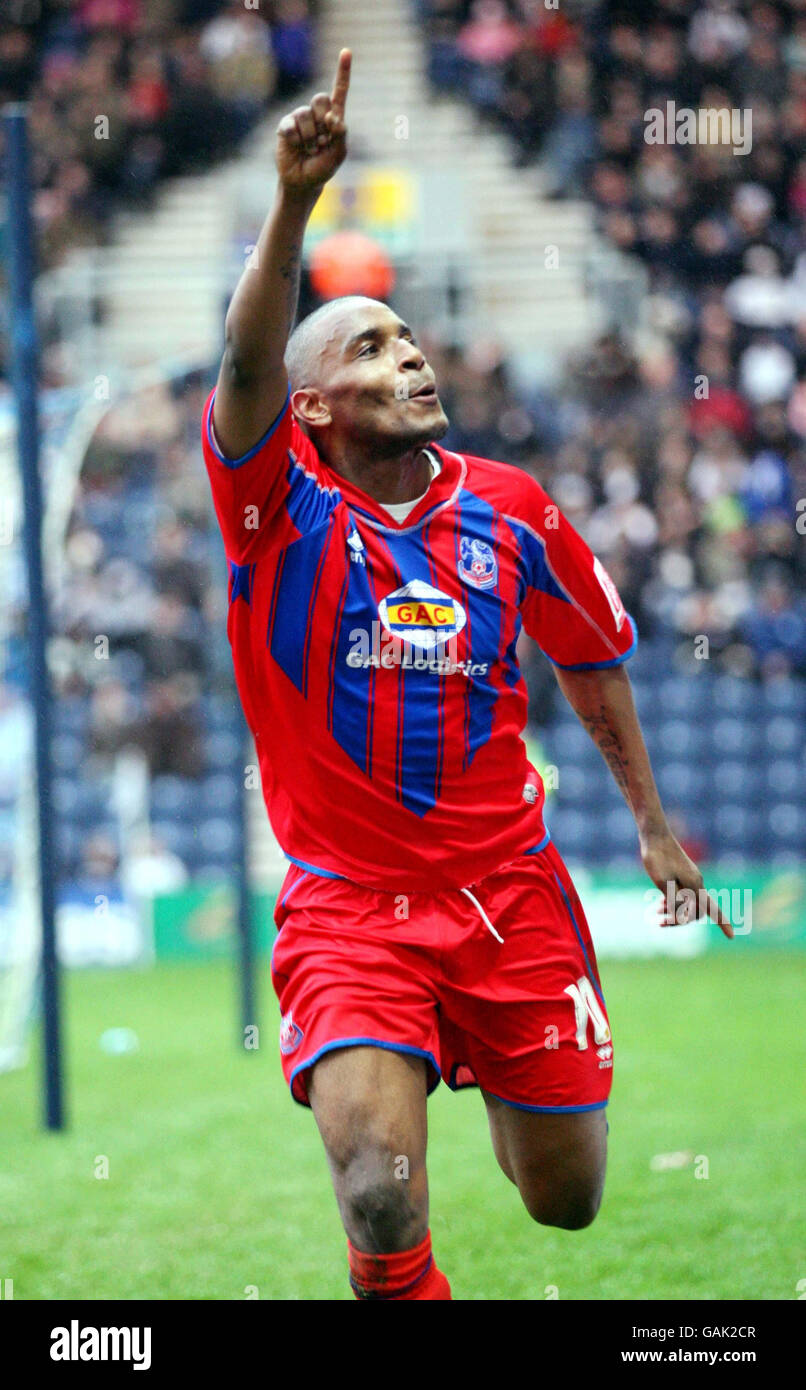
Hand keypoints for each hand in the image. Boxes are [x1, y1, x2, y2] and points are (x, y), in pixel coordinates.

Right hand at [275, 48, 350, 192]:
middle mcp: (317, 114)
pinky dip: (295, 140)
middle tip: (321, 142)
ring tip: (309, 150)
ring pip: (305, 116)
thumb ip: (341, 135)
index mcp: (333, 117)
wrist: (302, 182)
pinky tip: (296, 147)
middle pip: (320, 99)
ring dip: (309, 138)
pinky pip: (290, 126)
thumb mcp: (338, 154)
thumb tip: (333, 117)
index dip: (343, 72)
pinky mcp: (285, 126)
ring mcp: (300, 118)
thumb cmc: (322, 168)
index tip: (346, 52)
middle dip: (322, 121)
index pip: (339, 91)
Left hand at [640, 827, 733, 938]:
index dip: (723, 923)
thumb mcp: (663, 883)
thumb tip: (683, 913)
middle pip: (695, 911)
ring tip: (655, 911)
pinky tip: (658, 903)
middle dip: (680, 920)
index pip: (713, 909)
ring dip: (673, 911)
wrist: (654, 834)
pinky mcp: (682, 874)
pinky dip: (671, 902)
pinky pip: (681, 894)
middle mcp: (696, 882)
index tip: (732, 937)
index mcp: (695, 885)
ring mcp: (690, 878)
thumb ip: (674, 900)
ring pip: (686, 903)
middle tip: (661, 922)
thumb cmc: (657, 857)